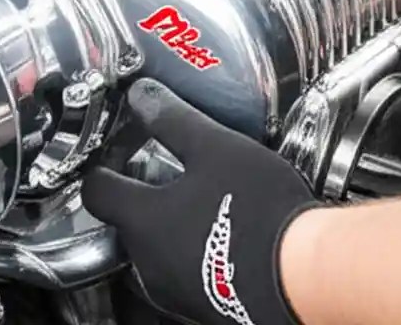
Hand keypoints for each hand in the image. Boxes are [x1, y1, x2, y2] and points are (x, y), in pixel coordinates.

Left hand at [82, 80, 317, 324]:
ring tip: (204, 207)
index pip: (97, 192)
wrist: (303, 277)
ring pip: (157, 252)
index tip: (111, 157)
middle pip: (127, 224)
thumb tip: (141, 96)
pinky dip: (197, 255)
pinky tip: (227, 239)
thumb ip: (172, 121)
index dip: (101, 169)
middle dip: (143, 199)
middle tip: (170, 176)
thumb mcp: (214, 148)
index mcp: (143, 219)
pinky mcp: (202, 306)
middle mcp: (148, 261)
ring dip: (172, 229)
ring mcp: (175, 289)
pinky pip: (187, 275)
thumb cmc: (257, 212)